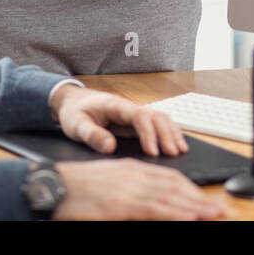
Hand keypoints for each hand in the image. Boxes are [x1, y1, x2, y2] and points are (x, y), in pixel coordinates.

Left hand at [49, 85, 187, 157]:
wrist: (72, 100)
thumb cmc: (74, 112)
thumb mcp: (76, 125)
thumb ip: (91, 135)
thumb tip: (110, 147)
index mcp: (115, 106)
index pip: (139, 116)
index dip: (148, 134)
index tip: (152, 152)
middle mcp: (129, 107)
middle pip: (156, 116)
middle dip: (167, 134)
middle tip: (174, 154)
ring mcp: (134, 113)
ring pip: (160, 118)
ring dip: (172, 132)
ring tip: (181, 151)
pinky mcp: (135, 120)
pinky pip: (157, 123)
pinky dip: (169, 132)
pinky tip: (175, 144)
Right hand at [53, 159, 226, 219]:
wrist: (54, 184)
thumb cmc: (79, 186)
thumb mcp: (111, 181)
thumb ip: (134, 186)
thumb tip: (155, 198)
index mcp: (135, 169)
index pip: (173, 178)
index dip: (195, 191)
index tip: (211, 202)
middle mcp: (136, 176)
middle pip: (178, 186)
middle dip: (203, 200)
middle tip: (225, 211)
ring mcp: (129, 190)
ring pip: (171, 197)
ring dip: (197, 208)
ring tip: (216, 215)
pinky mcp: (119, 204)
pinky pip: (152, 209)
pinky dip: (173, 213)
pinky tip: (188, 217)